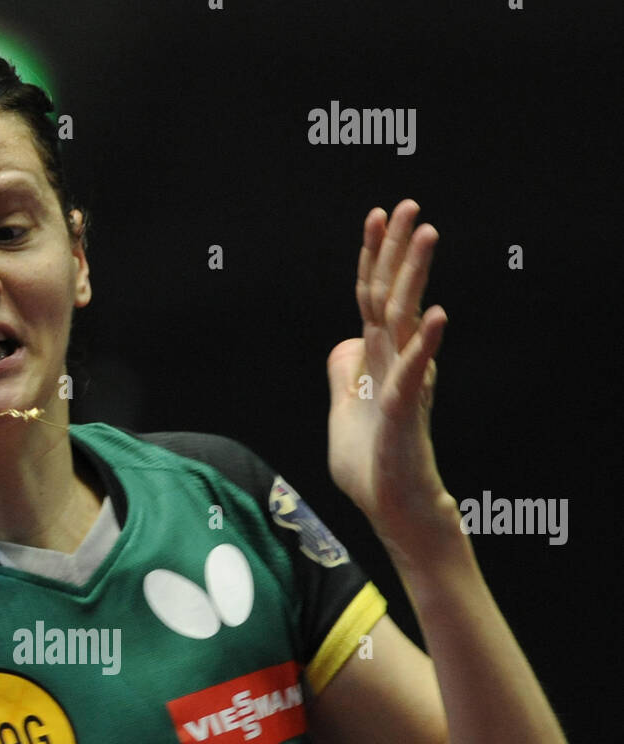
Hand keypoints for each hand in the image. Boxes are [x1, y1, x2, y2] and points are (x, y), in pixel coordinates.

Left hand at [326, 199, 456, 553]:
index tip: (376, 215)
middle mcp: (394, 362)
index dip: (372, 258)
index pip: (371, 299)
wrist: (390, 506)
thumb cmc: (371, 463)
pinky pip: (414, 371)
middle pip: (391, 296)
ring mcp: (403, 382)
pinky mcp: (405, 411)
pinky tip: (434, 315)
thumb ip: (343, 375)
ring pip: (406, 320)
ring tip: (426, 233)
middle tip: (408, 203)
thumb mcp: (342, 411)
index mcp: (378, 360)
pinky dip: (424, 343)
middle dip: (396, 250)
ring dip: (414, 275)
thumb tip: (345, 343)